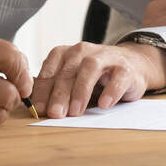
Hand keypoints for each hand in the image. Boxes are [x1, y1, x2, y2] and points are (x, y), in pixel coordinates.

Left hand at [32, 42, 165, 118]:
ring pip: (89, 69)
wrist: (131, 65)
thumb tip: (34, 107)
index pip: (50, 71)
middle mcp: (83, 51)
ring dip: (81, 91)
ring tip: (75, 111)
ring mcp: (105, 57)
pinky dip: (110, 91)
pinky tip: (104, 104)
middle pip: (68, 71)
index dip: (43, 90)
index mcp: (66, 54)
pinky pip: (117, 77)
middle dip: (60, 94)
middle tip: (54, 114)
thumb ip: (55, 89)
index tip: (39, 110)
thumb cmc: (95, 77)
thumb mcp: (72, 80)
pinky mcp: (125, 68)